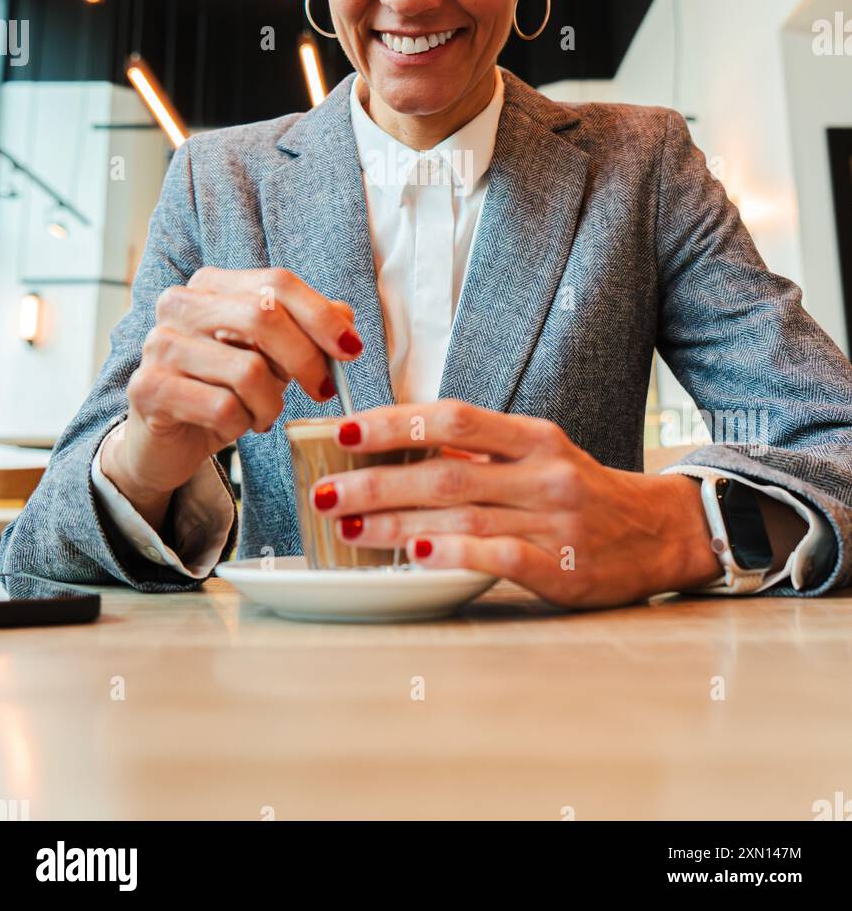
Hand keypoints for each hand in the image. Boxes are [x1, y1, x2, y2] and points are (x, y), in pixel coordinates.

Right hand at [104, 267, 362, 524]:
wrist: (164, 441)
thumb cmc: (222, 390)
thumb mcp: (270, 356)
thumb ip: (305, 330)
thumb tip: (345, 316)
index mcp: (210, 284)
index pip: (277, 283)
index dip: (321, 316)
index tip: (352, 349)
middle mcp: (179, 304)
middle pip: (264, 316)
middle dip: (306, 359)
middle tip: (322, 390)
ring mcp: (159, 344)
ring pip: (248, 370)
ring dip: (271, 403)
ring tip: (263, 413)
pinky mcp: (148, 388)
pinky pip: (223, 408)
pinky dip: (242, 424)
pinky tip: (234, 425)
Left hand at [309, 400, 722, 608]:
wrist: (662, 532)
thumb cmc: (587, 491)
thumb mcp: (540, 455)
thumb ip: (482, 450)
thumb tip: (408, 441)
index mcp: (531, 437)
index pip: (452, 418)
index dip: (395, 423)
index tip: (345, 431)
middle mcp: (541, 472)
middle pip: (444, 470)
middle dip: (375, 482)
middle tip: (323, 493)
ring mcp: (553, 519)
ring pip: (461, 514)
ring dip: (395, 522)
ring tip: (346, 528)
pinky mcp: (562, 567)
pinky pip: (501, 555)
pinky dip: (456, 553)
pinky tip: (416, 555)